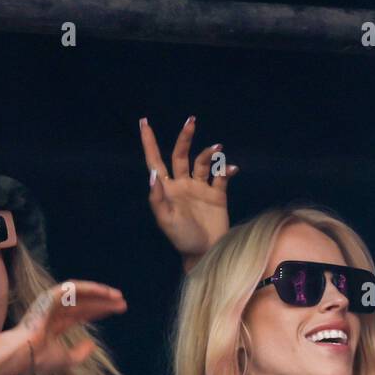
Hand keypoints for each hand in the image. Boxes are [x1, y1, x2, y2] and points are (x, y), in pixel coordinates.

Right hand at [12, 280, 125, 374]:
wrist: (25, 354)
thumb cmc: (40, 358)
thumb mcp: (68, 359)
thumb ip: (81, 353)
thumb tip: (92, 345)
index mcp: (55, 324)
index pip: (82, 314)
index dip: (99, 311)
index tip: (116, 311)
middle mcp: (54, 311)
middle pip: (84, 304)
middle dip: (104, 303)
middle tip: (122, 304)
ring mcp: (51, 303)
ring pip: (81, 295)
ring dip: (99, 294)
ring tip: (118, 297)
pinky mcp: (50, 296)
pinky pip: (73, 288)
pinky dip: (89, 288)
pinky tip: (104, 291)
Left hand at [139, 116, 234, 267]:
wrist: (206, 253)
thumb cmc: (182, 240)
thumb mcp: (166, 221)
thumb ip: (158, 198)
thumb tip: (152, 174)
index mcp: (167, 189)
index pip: (155, 161)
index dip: (149, 142)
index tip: (144, 122)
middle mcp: (183, 184)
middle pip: (181, 154)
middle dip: (185, 137)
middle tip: (191, 121)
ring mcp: (200, 188)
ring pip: (203, 162)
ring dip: (209, 153)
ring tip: (217, 149)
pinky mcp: (217, 194)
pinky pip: (221, 176)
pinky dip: (226, 169)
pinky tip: (230, 169)